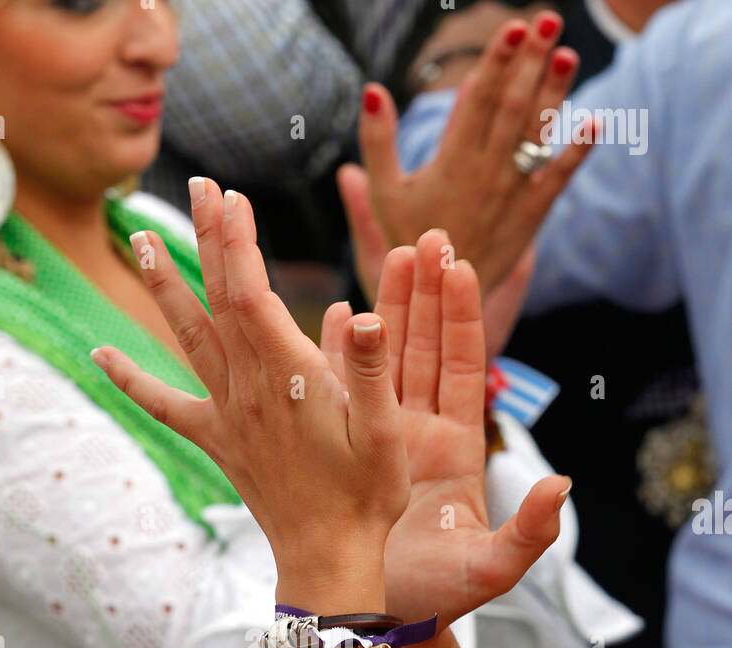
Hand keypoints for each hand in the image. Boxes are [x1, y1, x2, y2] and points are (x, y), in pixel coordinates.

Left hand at [90, 179, 409, 608]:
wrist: (329, 560)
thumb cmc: (368, 498)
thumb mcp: (386, 434)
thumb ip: (369, 371)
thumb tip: (360, 313)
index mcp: (291, 380)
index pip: (252, 296)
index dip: (238, 244)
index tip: (231, 197)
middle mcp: (250, 391)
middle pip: (220, 302)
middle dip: (209, 239)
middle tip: (198, 185)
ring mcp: (228, 416)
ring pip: (191, 339)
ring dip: (166, 286)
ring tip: (143, 238)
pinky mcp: (218, 441)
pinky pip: (166, 407)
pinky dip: (131, 381)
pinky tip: (101, 355)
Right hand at [321, 230, 570, 625]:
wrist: (381, 621)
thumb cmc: (438, 599)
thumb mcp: (491, 568)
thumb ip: (530, 532)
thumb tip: (563, 486)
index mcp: (457, 449)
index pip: (463, 369)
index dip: (463, 318)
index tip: (461, 267)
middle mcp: (419, 433)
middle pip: (426, 349)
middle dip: (428, 294)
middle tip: (428, 238)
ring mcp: (379, 438)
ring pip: (385, 360)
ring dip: (387, 308)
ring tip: (389, 254)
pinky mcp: (343, 450)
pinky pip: (338, 391)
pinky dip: (335, 353)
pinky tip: (330, 315)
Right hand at [338, 9, 593, 298]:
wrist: (439, 299)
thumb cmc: (409, 241)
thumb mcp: (384, 193)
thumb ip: (377, 142)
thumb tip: (372, 90)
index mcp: (451, 164)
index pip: (478, 102)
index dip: (497, 63)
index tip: (512, 30)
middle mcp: (486, 174)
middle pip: (513, 107)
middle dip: (531, 61)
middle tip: (547, 19)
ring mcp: (513, 194)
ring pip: (536, 135)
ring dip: (555, 93)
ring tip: (567, 53)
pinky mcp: (532, 215)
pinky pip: (559, 179)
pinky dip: (578, 152)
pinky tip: (596, 123)